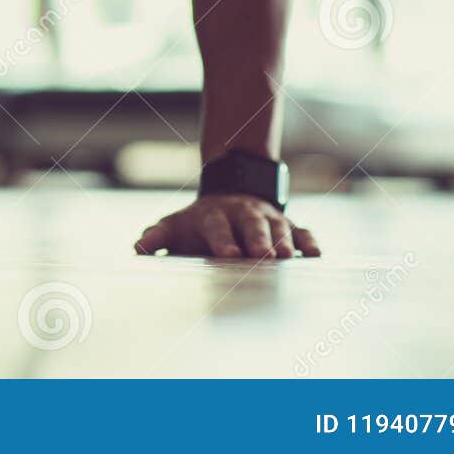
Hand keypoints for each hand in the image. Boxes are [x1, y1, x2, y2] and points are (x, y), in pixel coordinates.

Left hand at [134, 193, 319, 259]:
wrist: (228, 196)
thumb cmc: (198, 224)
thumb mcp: (174, 226)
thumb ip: (157, 237)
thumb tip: (138, 249)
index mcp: (214, 215)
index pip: (217, 226)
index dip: (223, 240)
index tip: (227, 255)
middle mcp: (243, 214)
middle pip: (252, 224)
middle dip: (259, 239)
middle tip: (264, 257)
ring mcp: (268, 219)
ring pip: (279, 226)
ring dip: (283, 241)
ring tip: (287, 258)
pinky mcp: (288, 226)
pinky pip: (302, 231)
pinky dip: (309, 241)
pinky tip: (315, 255)